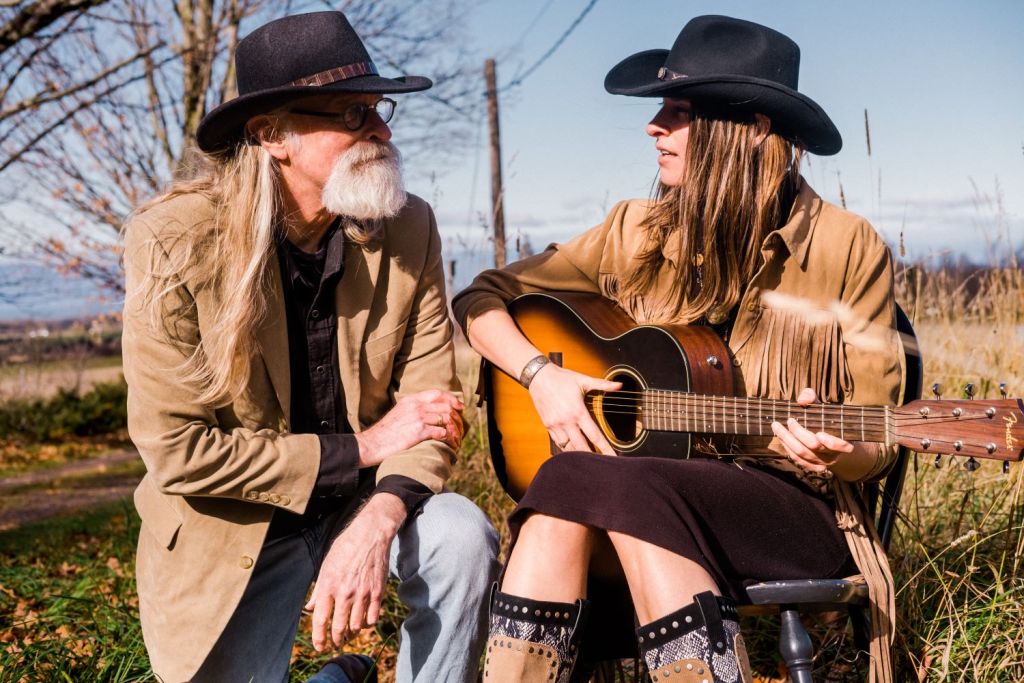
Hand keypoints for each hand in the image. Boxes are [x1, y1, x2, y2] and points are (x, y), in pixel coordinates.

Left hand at [305, 493, 404, 650]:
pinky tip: (364, 622)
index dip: (318, 638)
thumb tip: (310, 608)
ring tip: (348, 635)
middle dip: (335, 640)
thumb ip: (318, 590)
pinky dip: (367, 624)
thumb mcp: (326, 566)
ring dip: (351, 634)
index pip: (320, 620)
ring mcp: (363, 594)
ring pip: (356, 626)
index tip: (319, 646)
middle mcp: (345, 592)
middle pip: (339, 628)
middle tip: (334, 644)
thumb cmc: (346, 547)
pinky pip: (373, 618)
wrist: (371, 534)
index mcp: (329, 585)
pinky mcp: (378, 592)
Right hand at [356, 389, 463, 466]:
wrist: (372, 443)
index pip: (437, 393)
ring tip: (456, 437)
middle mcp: (416, 406)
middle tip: (460, 425)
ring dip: (454, 428)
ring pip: (446, 418)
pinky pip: (441, 432)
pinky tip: (448, 443)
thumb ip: (414, 408)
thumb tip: (430, 411)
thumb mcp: (399, 412)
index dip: (452, 399)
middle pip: (445, 405)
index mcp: (411, 399)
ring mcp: (417, 418)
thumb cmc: (386, 432)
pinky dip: (448, 438)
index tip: (460, 406)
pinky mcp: (418, 432)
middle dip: (456, 416)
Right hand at [528, 363, 620, 454]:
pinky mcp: (548, 426)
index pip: (594, 435)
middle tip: (600, 463)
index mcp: (578, 412)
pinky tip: (572, 449)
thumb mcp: (583, 380)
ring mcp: (556, 425)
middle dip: (591, 457)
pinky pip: (558, 442)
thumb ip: (602, 384)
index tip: (612, 457)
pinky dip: (566, 448)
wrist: (538, 376)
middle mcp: (566, 421)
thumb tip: (619, 385)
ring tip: (587, 458)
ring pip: (568, 448)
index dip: (605, 448)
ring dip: (578, 454)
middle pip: (581, 447)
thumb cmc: (561, 378)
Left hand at [770, 388, 855, 473]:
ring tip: (776, 426)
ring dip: (787, 440)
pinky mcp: (811, 467)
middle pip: (814, 447)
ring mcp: (822, 463)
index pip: (842, 446)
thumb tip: (802, 400)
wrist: (831, 441)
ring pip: (802, 454)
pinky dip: (787, 448)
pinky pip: (797, 459)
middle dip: (798, 433)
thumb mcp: (821, 406)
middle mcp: (833, 455)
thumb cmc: (825, 420)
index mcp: (844, 441)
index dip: (831, 442)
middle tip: (788, 420)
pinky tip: (781, 437)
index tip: (820, 434)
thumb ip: (812, 398)